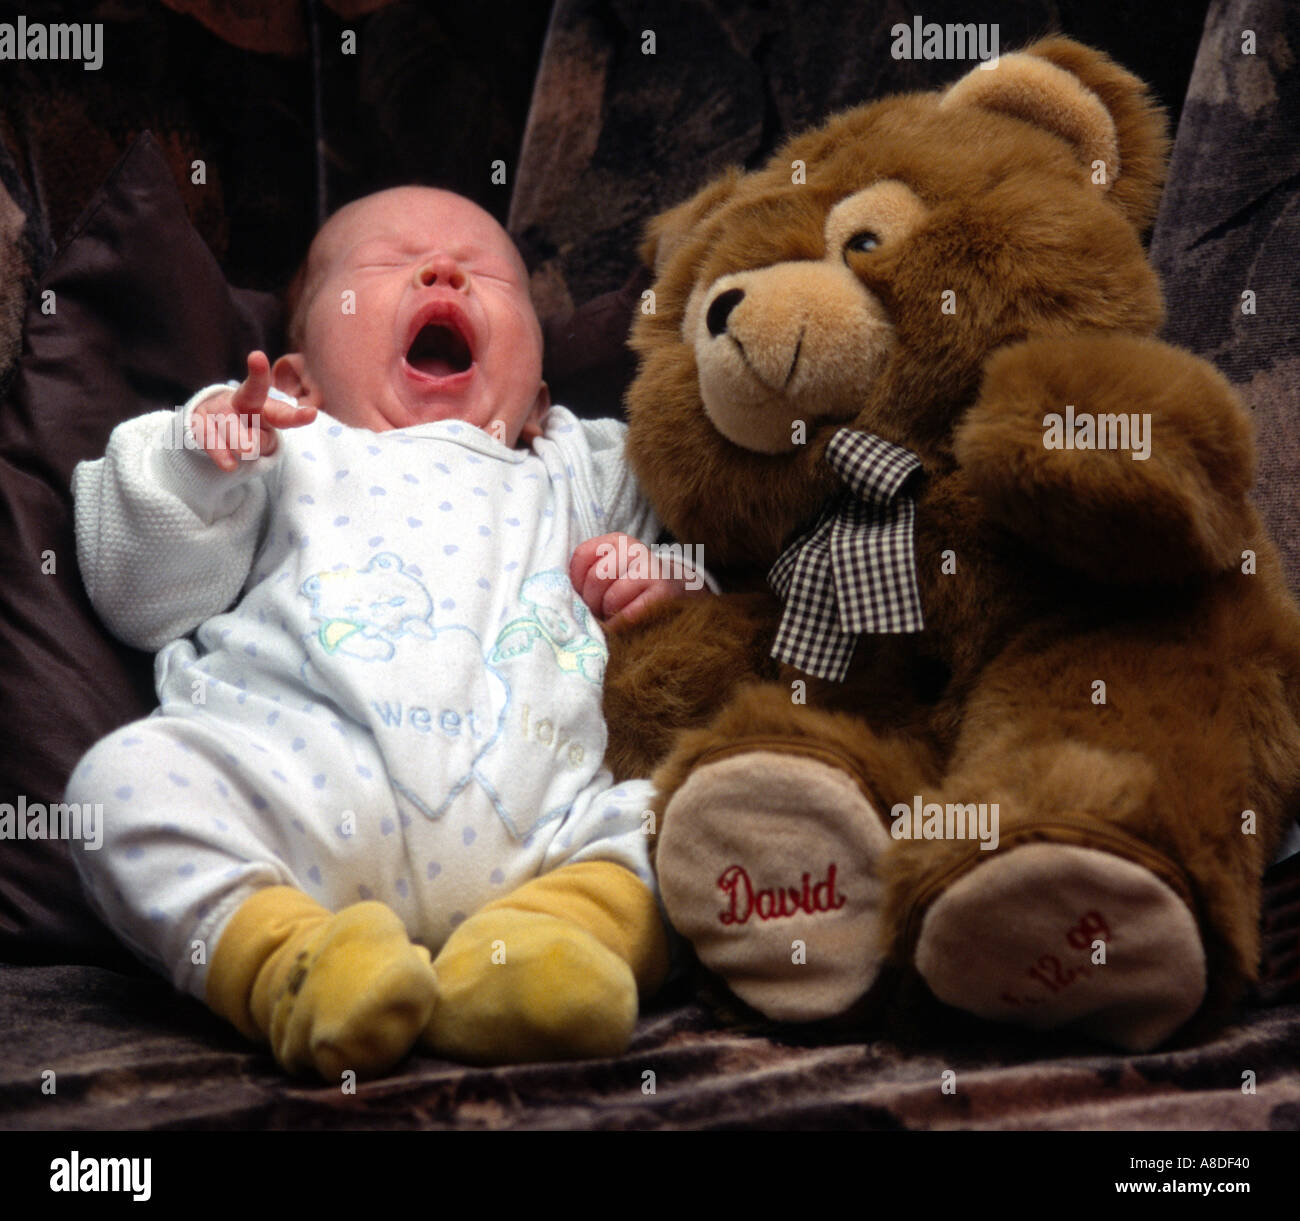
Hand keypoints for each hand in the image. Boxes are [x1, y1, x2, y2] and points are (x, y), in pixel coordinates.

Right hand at [190, 351, 315, 470]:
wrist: (209, 428)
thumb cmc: (246, 433)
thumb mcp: (261, 439)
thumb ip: (262, 441)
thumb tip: (249, 446)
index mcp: (265, 408)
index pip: (282, 413)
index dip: (296, 416)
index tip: (312, 414)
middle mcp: (243, 402)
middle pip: (252, 390)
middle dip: (258, 376)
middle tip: (259, 368)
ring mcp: (218, 409)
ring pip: (231, 423)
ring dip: (240, 439)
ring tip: (247, 451)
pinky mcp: (198, 421)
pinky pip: (209, 435)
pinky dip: (220, 452)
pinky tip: (229, 465)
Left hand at [570, 532, 706, 625]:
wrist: (679, 596)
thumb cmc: (632, 589)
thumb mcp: (611, 572)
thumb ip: (586, 576)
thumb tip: (562, 596)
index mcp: (617, 541)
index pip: (582, 556)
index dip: (577, 582)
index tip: (585, 595)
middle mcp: (635, 549)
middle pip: (595, 578)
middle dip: (592, 602)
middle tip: (599, 612)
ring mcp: (651, 569)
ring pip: (611, 598)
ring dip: (608, 615)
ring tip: (614, 616)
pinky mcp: (664, 592)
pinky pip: (629, 614)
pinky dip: (621, 625)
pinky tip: (626, 625)